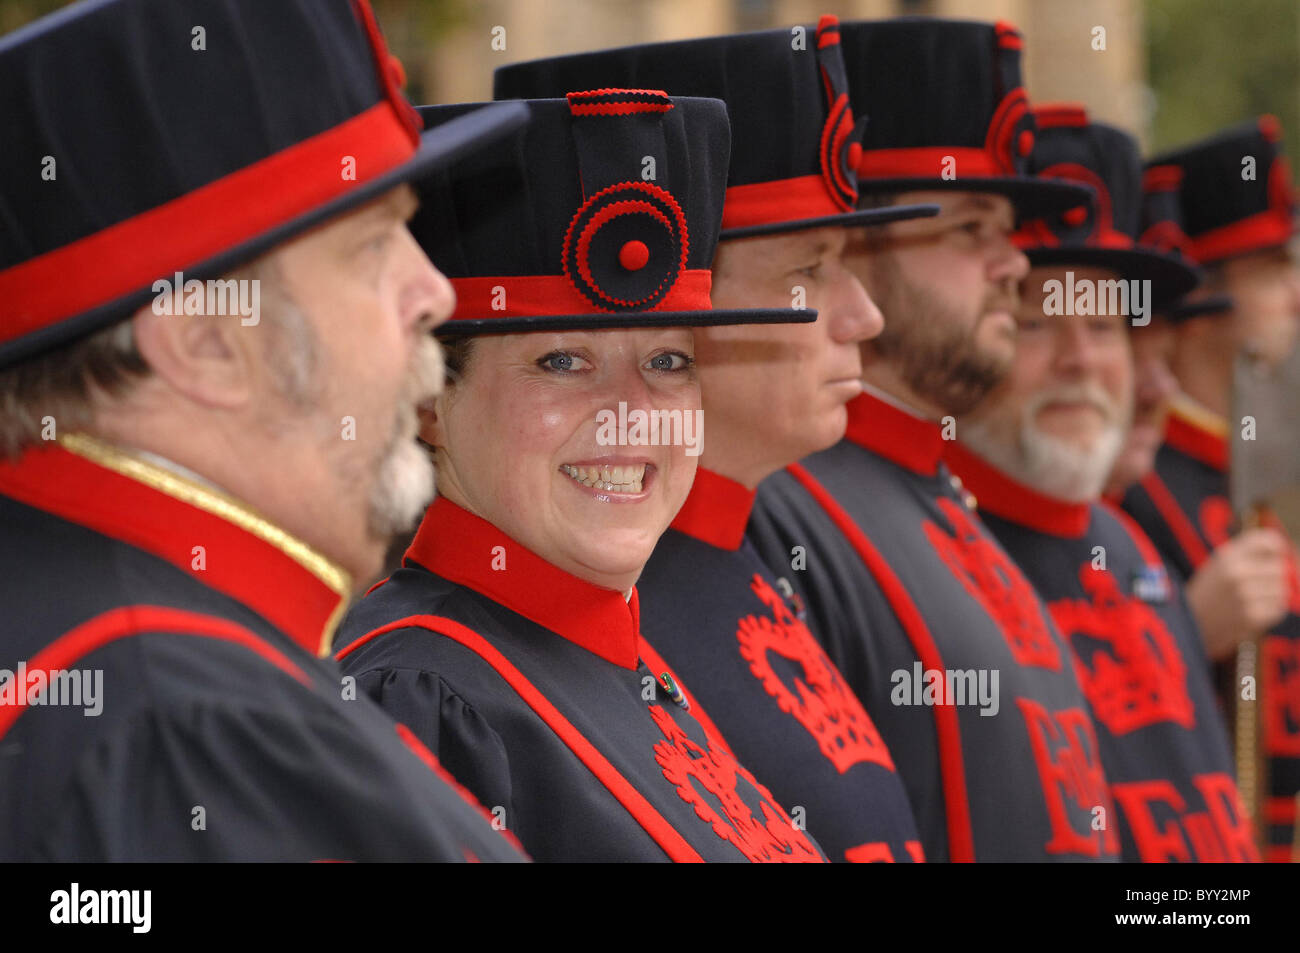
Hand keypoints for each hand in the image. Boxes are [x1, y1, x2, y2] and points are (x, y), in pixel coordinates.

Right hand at [1185, 527, 1290, 659]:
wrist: (1188, 625)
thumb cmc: (1207, 592)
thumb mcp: (1219, 564)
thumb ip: (1248, 554)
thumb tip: (1285, 552)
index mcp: (1227, 555)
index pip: (1269, 541)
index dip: (1276, 549)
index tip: (1272, 557)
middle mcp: (1237, 572)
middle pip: (1279, 568)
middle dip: (1272, 576)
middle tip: (1256, 585)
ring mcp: (1245, 595)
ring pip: (1281, 589)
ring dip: (1271, 595)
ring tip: (1252, 599)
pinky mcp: (1252, 617)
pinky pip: (1278, 608)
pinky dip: (1270, 610)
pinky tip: (1252, 611)